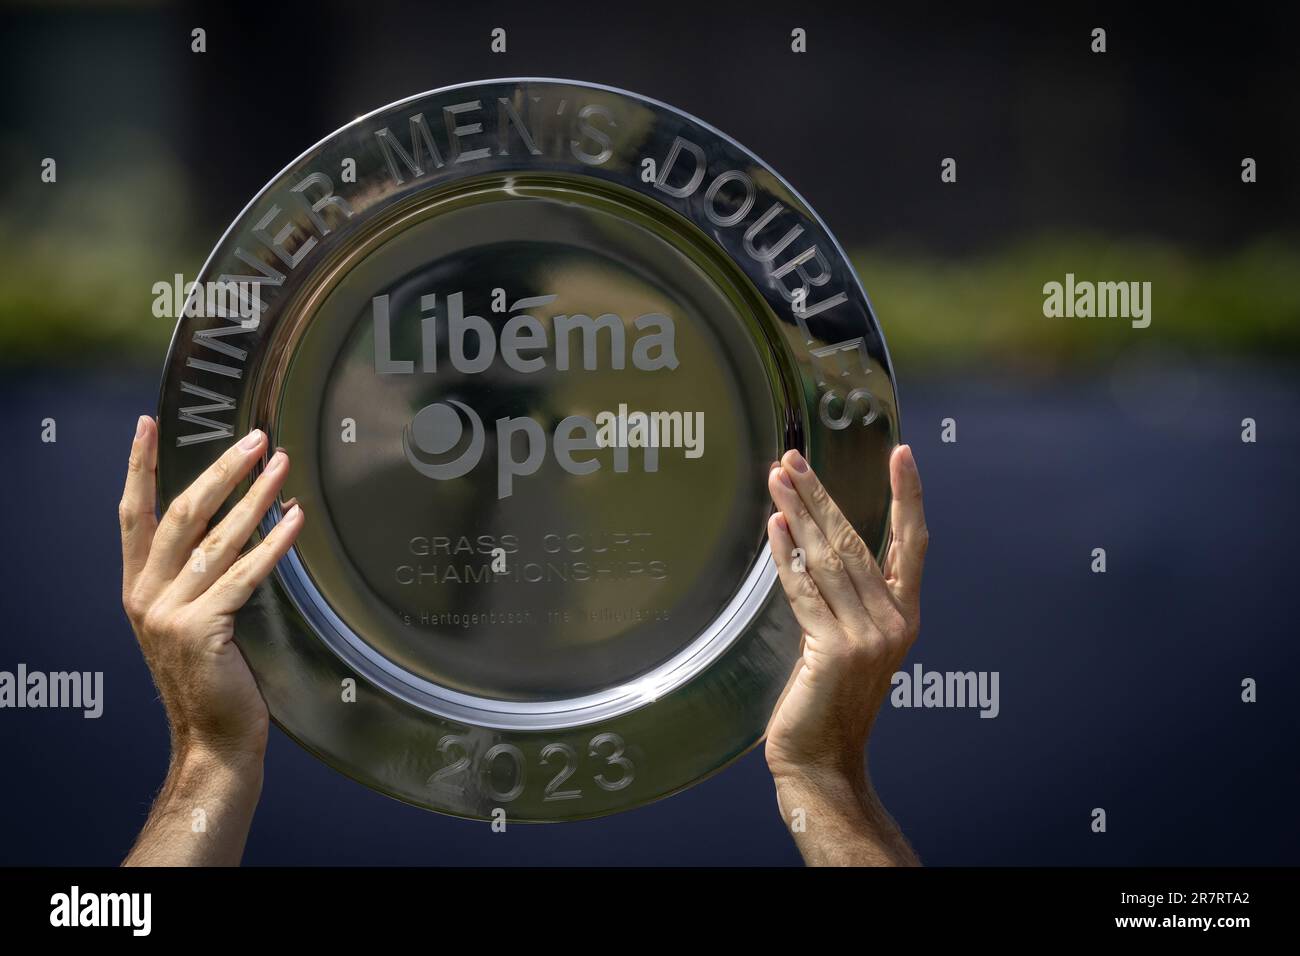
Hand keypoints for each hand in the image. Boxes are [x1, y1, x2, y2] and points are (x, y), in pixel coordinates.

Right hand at [119, 416, 302, 864]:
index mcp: (139, 590)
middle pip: (180, 516)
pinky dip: (274, 543)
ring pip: (216, 539)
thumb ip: (196, 577)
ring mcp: (172, 614)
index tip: (148, 425)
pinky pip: (245, 574)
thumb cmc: (212, 680)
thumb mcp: (189, 621)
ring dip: (254, 498)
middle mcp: (148, 597)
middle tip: (253, 439)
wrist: (213, 740)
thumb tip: (232, 524)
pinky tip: (296, 520)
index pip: (133, 516)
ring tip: (281, 465)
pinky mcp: (204, 630)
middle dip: (218, 472)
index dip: (139, 468)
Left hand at [763, 445, 926, 864]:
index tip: (902, 453)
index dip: (908, 497)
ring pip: (828, 560)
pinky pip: (804, 591)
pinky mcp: (833, 650)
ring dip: (798, 515)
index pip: (912, 544)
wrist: (822, 759)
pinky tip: (773, 527)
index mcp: (903, 616)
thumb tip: (813, 540)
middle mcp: (892, 622)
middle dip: (822, 496)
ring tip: (778, 480)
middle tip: (794, 460)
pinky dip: (786, 556)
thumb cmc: (829, 699)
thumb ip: (844, 596)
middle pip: (856, 542)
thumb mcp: (849, 641)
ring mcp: (866, 637)